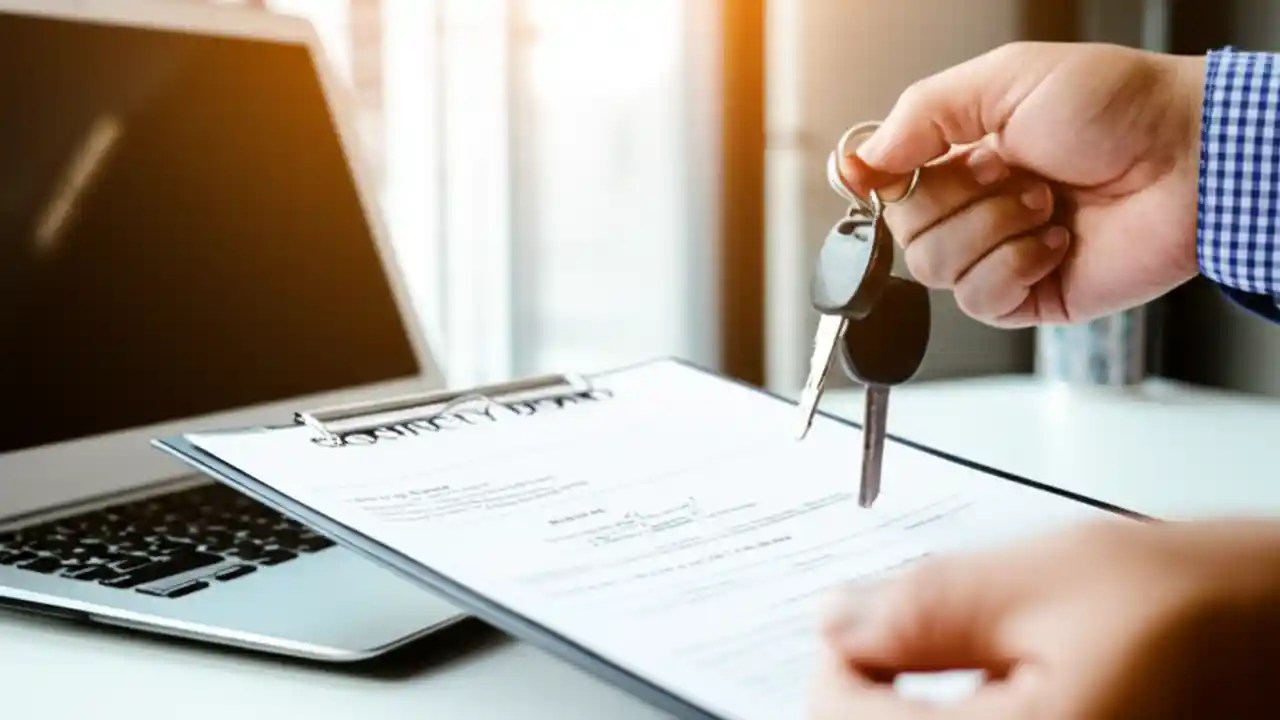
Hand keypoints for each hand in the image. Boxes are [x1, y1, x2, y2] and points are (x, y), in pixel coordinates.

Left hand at [809, 519, 1279, 718]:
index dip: (839, 660)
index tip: (860, 624)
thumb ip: (926, 604)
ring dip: (915, 712)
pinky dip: (965, 719)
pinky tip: (1000, 694)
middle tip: (905, 642)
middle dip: (874, 693)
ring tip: (974, 664)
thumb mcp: (1052, 578)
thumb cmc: (1213, 607)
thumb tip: (840, 622)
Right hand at [840, 42, 1205, 326]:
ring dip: (993, 228)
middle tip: (1010, 170)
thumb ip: (922, 113)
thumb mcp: (1005, 79)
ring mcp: (1001, 253)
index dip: (884, 182)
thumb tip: (861, 159)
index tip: (887, 172)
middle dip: (958, 197)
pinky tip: (1055, 240)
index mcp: (964, 153)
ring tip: (1046, 201)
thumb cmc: (1118, 108)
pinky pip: (980, 300)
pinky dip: (1016, 264)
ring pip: (936, 269)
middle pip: (905, 231)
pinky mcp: (1029, 296)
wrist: (1189, 159)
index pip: (888, 183)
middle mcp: (977, 205)